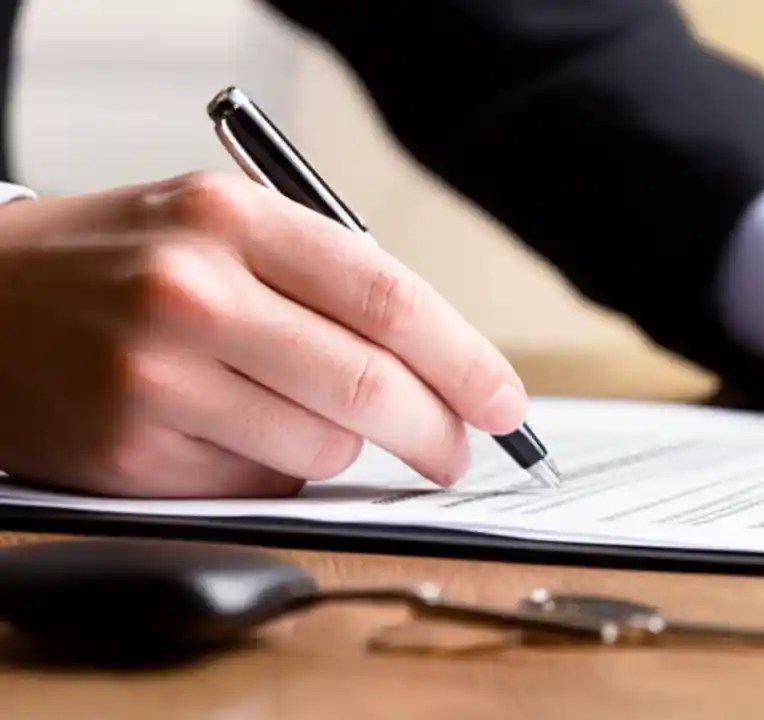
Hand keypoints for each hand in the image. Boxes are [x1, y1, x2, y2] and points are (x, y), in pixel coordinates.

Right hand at [0, 172, 526, 496]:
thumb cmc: (119, 261)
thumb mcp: (220, 225)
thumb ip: (327, 280)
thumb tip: (441, 367)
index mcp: (231, 217)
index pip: (389, 296)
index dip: (465, 359)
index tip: (504, 400)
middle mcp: (192, 291)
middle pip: (370, 384)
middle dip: (437, 431)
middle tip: (459, 450)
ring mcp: (155, 377)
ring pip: (322, 444)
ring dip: (341, 444)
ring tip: (295, 409)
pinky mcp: (130, 451)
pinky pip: (259, 479)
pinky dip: (274, 464)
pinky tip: (229, 428)